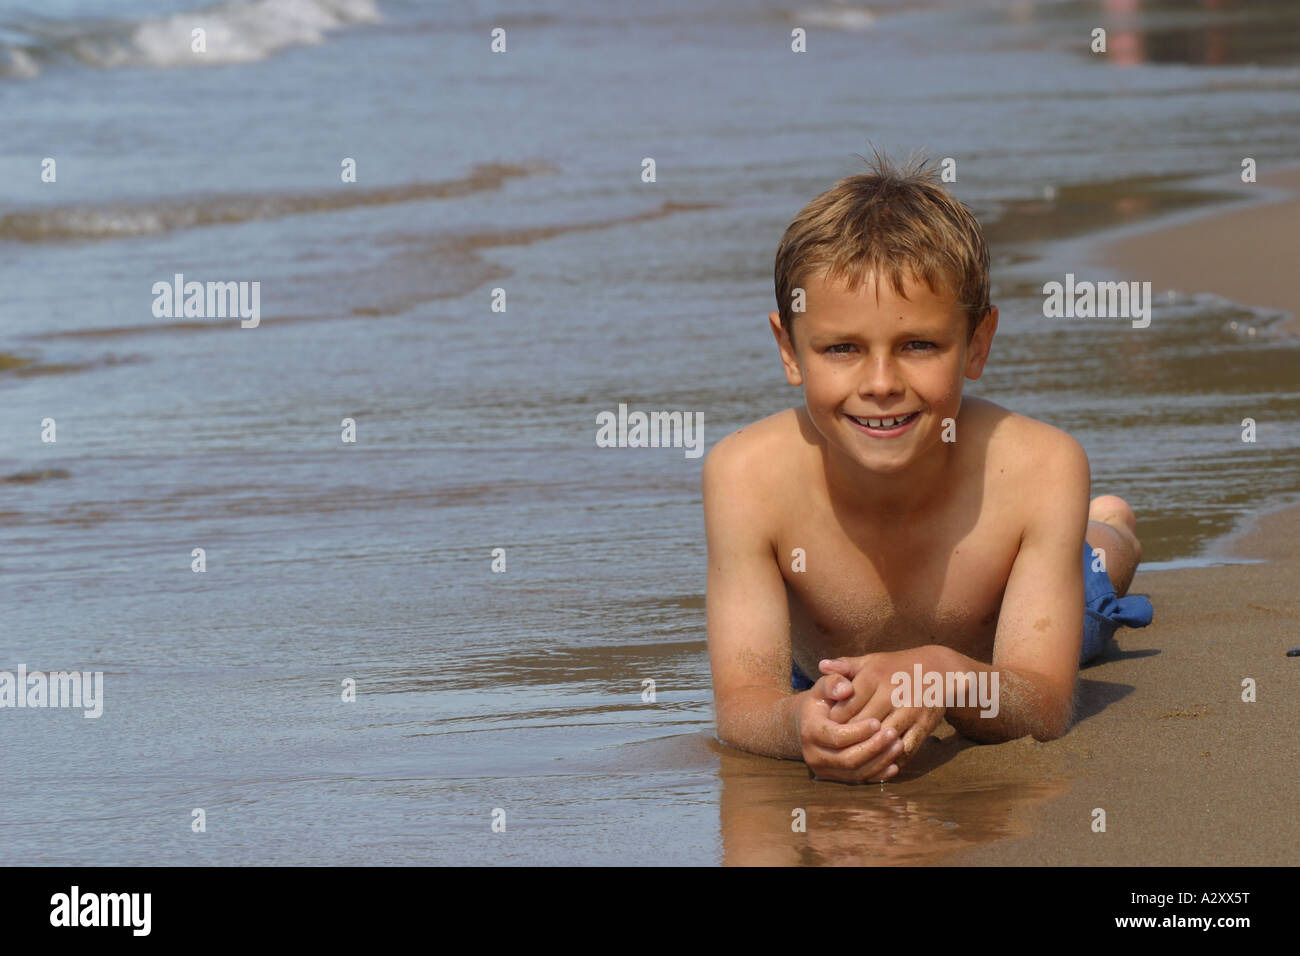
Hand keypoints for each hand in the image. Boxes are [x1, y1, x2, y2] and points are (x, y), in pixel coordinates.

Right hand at [796, 667, 906, 782]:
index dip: (858, 731)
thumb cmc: (824, 700)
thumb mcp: (825, 686)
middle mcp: (813, 754)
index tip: (877, 722)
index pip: (836, 736)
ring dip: (879, 760)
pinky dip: (878, 774)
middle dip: (873, 747)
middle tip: (893, 734)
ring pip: (856, 772)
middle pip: (848, 758)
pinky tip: (894, 763)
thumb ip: (834, 681)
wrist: (810, 722)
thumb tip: (846, 689)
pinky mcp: (835, 778)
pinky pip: (859, 780)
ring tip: (898, 745)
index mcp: (810, 731)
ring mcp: (824, 770)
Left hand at [819, 652, 946, 769]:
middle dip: (848, 738)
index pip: (847, 706)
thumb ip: (844, 666)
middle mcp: (892, 693)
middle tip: (836, 748)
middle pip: (862, 725)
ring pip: (883, 740)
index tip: (827, 728)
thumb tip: (821, 666)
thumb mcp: (870, 661)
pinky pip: (905, 749)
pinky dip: (891, 758)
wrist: (938, 671)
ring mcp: (910, 710)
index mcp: (874, 676)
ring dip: (869, 751)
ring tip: (854, 757)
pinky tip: (879, 761)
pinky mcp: (925, 725)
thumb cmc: (894, 668)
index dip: (834, 721)